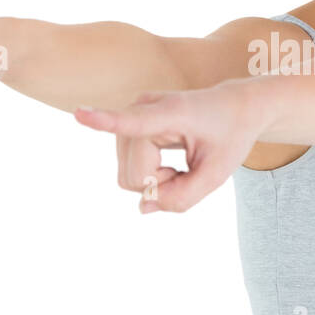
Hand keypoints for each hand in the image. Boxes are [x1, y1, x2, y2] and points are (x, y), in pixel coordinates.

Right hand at [75, 82, 262, 212]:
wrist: (235, 108)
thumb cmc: (230, 137)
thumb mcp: (217, 174)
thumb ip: (184, 197)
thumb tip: (142, 207)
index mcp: (171, 113)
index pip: (132, 121)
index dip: (104, 121)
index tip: (79, 113)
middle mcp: (143, 108)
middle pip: (134, 176)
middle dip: (161, 186)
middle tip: (188, 173)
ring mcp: (131, 115)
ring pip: (127, 176)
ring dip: (155, 181)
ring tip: (181, 165)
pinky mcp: (127, 127)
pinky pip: (128, 170)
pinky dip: (150, 176)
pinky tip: (169, 164)